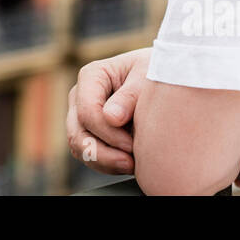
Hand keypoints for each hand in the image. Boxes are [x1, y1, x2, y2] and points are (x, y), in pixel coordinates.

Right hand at [65, 47, 150, 174]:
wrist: (163, 80)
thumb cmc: (155, 74)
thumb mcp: (148, 77)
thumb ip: (130, 96)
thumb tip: (111, 118)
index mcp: (91, 76)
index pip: (88, 111)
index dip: (108, 133)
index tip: (133, 144)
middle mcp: (80, 96)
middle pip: (77, 133)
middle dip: (104, 154)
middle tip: (132, 163)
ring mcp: (81, 116)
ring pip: (79, 148)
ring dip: (105, 162)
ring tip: (132, 165)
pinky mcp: (89, 133)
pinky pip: (89, 156)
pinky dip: (107, 164)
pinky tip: (130, 163)